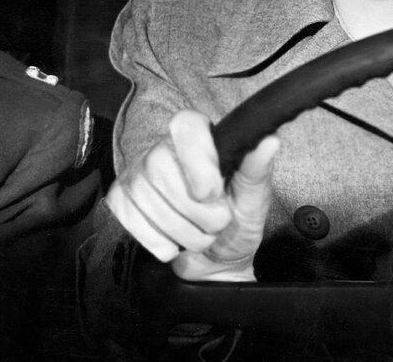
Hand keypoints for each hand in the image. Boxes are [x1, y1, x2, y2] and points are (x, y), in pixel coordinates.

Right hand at [106, 109, 278, 280]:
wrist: (216, 266)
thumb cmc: (236, 227)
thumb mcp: (253, 201)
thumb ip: (256, 171)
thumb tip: (270, 142)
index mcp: (200, 141)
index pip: (186, 126)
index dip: (197, 160)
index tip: (213, 192)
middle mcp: (165, 151)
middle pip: (160, 166)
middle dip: (195, 211)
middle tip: (215, 223)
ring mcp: (138, 176)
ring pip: (147, 198)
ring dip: (182, 232)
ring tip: (198, 235)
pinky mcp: (122, 201)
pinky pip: (130, 219)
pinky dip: (158, 241)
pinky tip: (173, 241)